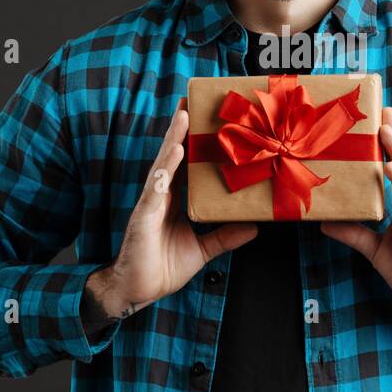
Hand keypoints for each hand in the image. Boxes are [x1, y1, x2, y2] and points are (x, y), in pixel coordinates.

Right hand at [86, 97, 257, 321]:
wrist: (138, 291)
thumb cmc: (162, 268)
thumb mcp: (202, 250)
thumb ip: (225, 236)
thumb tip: (253, 227)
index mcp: (173, 201)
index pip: (185, 165)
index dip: (193, 143)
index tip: (202, 119)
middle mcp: (161, 196)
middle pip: (172, 156)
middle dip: (180, 129)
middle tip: (190, 101)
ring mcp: (151, 203)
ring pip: (163, 164)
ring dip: (173, 139)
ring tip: (184, 116)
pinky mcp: (143, 215)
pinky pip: (155, 187)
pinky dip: (165, 168)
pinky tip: (175, 152)